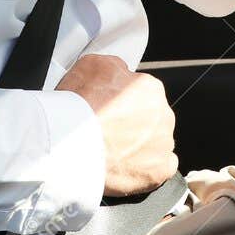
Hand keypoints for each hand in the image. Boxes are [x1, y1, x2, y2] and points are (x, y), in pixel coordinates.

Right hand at [55, 53, 176, 196]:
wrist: (71, 144)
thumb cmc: (79, 106)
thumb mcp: (91, 64)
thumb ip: (114, 66)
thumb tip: (121, 72)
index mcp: (150, 88)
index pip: (140, 94)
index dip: (120, 104)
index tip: (107, 113)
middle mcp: (163, 114)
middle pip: (149, 120)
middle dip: (131, 126)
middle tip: (106, 133)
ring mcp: (163, 144)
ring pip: (155, 144)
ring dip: (138, 147)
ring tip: (111, 153)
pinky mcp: (159, 170)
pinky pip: (161, 168)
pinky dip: (146, 169)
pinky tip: (128, 168)